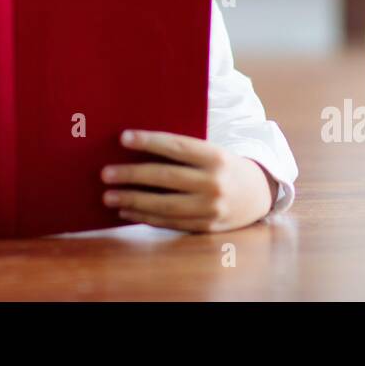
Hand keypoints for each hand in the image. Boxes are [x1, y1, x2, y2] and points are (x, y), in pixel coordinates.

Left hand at [101, 130, 276, 232]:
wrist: (258, 194)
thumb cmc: (223, 166)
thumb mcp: (212, 151)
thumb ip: (182, 151)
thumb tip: (136, 147)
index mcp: (216, 157)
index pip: (176, 147)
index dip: (149, 142)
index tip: (123, 138)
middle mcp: (214, 183)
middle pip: (165, 178)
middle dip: (132, 175)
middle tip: (106, 173)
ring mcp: (211, 208)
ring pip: (164, 205)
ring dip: (132, 201)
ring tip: (109, 196)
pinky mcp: (206, 227)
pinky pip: (170, 223)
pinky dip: (145, 217)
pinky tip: (126, 211)